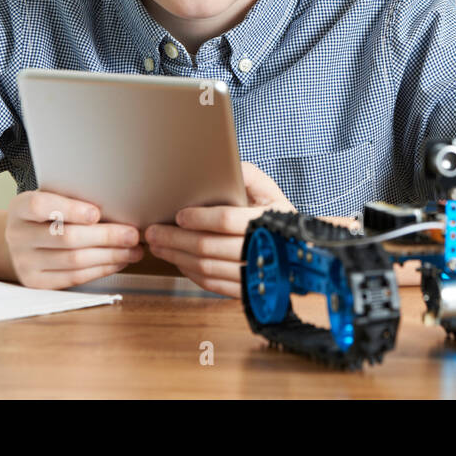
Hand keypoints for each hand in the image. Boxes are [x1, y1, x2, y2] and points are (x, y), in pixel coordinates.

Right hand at [5, 189, 143, 288]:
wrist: (22, 240)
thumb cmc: (46, 214)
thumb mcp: (51, 198)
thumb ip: (74, 199)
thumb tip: (118, 204)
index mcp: (20, 208)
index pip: (40, 206)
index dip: (70, 209)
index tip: (97, 212)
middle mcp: (17, 236)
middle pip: (66, 237)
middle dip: (106, 236)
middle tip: (133, 234)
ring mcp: (25, 262)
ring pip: (74, 260)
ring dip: (110, 255)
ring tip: (133, 250)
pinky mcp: (36, 282)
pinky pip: (74, 278)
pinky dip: (101, 269)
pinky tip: (118, 261)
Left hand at [145, 162, 296, 297]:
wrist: (301, 254)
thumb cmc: (280, 218)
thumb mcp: (271, 192)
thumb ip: (249, 176)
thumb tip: (226, 165)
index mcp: (266, 222)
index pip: (226, 220)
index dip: (199, 218)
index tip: (179, 215)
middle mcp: (260, 250)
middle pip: (209, 247)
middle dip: (175, 239)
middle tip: (154, 232)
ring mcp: (253, 274)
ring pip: (207, 268)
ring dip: (177, 257)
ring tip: (158, 246)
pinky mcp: (246, 291)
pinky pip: (213, 284)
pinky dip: (191, 274)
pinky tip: (178, 262)